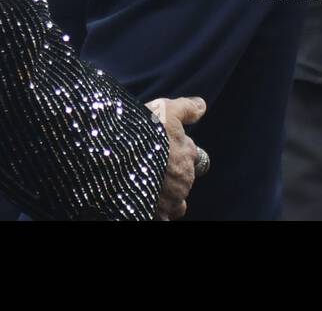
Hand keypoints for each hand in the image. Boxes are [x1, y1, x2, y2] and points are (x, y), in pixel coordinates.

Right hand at [146, 96, 205, 219]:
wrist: (120, 155)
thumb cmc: (144, 131)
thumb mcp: (166, 109)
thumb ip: (186, 108)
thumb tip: (202, 106)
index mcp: (187, 153)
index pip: (189, 152)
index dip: (175, 147)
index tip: (161, 144)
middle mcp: (185, 177)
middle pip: (183, 176)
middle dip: (172, 171)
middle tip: (153, 162)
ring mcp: (172, 197)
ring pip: (177, 197)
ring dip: (168, 191)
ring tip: (149, 182)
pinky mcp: (159, 212)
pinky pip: (165, 215)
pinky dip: (160, 210)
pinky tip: (150, 202)